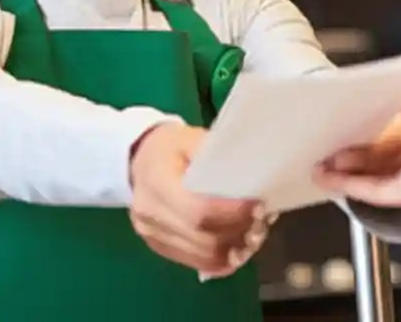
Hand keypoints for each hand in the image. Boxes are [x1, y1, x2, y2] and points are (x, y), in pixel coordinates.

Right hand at [129, 122, 264, 274]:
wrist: (138, 158)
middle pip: (202, 238)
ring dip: (233, 250)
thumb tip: (254, 178)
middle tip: (261, 221)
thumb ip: (219, 158)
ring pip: (200, 255)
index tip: (257, 205)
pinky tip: (237, 247)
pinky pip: (193, 262)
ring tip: (253, 235)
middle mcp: (149, 213)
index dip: (232, 213)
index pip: (198, 210)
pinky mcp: (157, 246)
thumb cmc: (171, 146)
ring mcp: (151, 234)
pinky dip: (220, 260)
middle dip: (237, 233)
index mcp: (156, 182)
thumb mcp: (193, 138)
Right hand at [315, 75, 400, 206]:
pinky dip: (348, 186)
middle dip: (348, 154)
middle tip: (322, 147)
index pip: (396, 133)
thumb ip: (384, 101)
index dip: (366, 132)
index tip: (340, 126)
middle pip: (381, 159)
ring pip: (373, 178)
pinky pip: (374, 192)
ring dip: (343, 173)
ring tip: (316, 163)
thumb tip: (358, 102)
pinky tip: (328, 177)